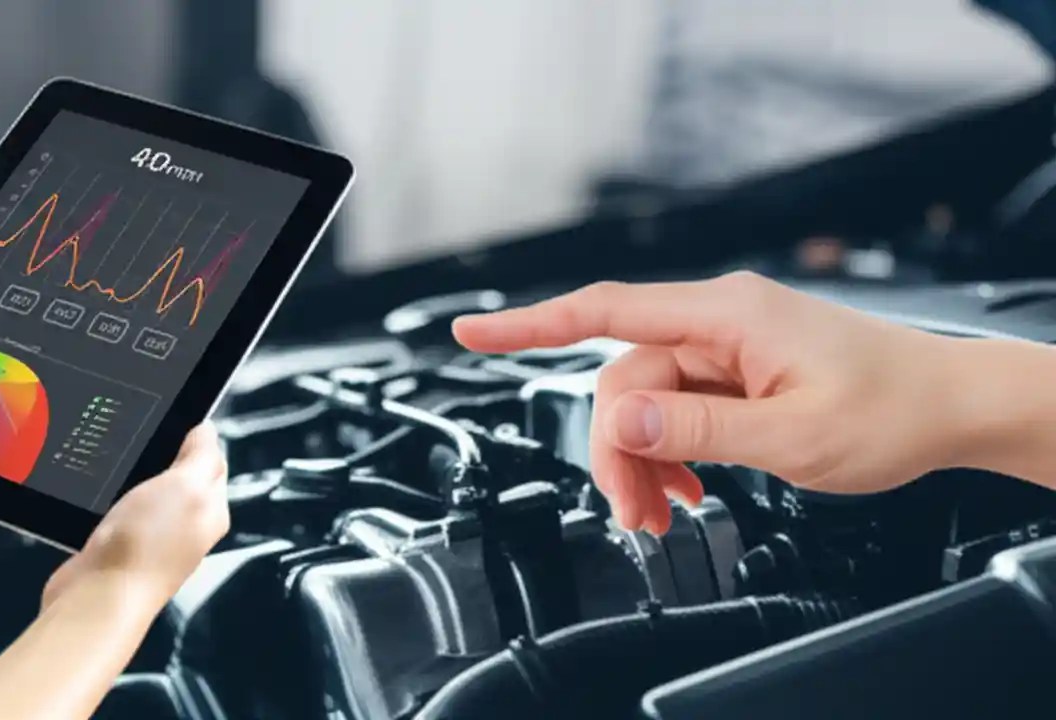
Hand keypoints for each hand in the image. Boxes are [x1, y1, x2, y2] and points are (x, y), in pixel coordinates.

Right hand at [42, 422, 228, 610]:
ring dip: (134, 476)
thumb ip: (202, 456)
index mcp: (211, 510)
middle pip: (179, 476)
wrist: (98, 596)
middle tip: (142, 441)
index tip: (172, 423)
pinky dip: (112, 497)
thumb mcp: (187, 486)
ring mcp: (153, 539)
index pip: (213, 462)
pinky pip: (121, 511)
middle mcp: (186, 527)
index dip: (194, 439)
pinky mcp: (120, 546)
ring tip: (120, 464)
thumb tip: (207, 430)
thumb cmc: (147, 546)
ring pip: (147, 492)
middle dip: (162, 456)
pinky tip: (102, 491)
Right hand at [453, 271, 964, 534]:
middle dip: (617, 451)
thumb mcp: (792, 436)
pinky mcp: (734, 368)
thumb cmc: (890, 410)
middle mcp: (717, 320)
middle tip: (635, 514)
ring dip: (643, 459)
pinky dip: (670, 450)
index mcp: (726, 315)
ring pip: (645, 401)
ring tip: (663, 511)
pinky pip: (677, 406)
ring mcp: (725, 343)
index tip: (471, 334)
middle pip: (623, 381)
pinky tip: (687, 485)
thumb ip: (698, 427)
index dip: (529, 326)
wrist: (948, 405)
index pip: (604, 311)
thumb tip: (617, 420)